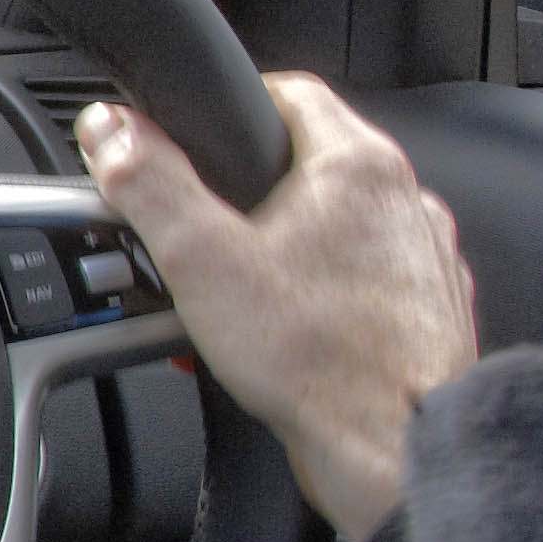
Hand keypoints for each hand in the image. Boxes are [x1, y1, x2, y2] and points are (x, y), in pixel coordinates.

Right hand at [81, 73, 478, 539]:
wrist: (397, 450)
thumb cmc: (318, 362)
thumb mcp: (201, 262)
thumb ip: (150, 184)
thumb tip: (111, 130)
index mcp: (356, 166)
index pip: (290, 91)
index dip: (230, 109)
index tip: (193, 138)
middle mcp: (406, 200)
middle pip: (310, 165)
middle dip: (248, 196)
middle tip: (202, 235)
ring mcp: (426, 256)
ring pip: (340, 228)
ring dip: (287, 249)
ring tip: (237, 297)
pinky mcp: (432, 309)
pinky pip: (366, 281)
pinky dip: (325, 296)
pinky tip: (287, 334)